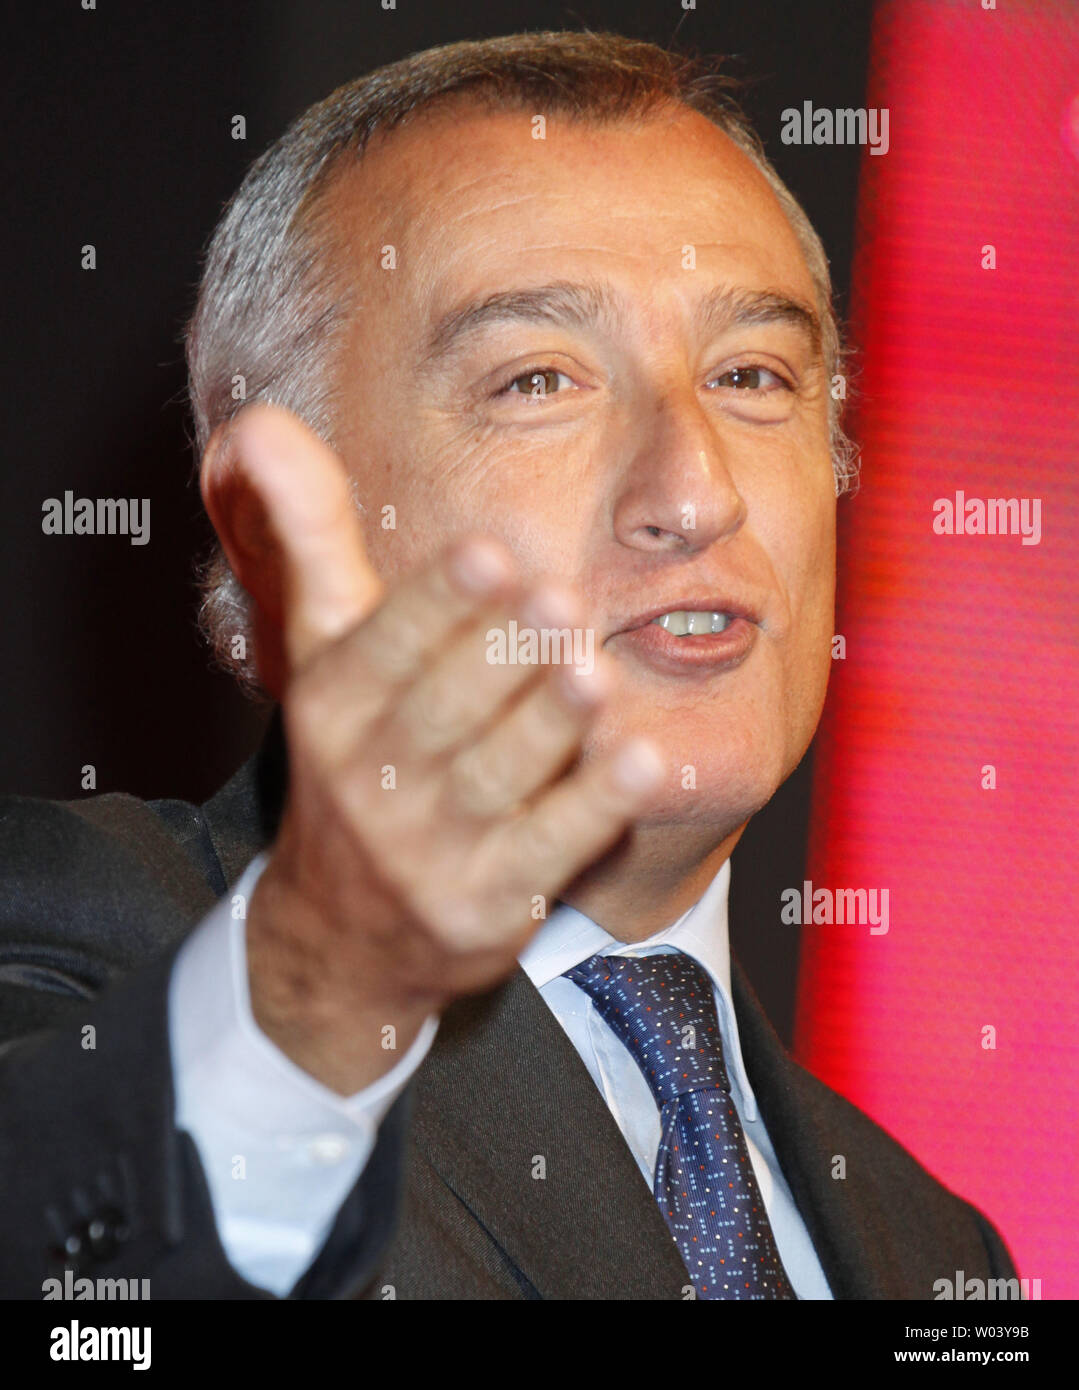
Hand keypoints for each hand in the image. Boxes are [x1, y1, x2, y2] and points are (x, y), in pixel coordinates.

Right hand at [205, 405, 663, 1093]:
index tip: (491, 556)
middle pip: (446, 707)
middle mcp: (372, 776)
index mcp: (334, 701)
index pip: (388, 644)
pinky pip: (551, 847)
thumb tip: (261, 423)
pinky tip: (641, 762)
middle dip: (504, 654)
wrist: (346, 928)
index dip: (442, 603)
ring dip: (550, 724)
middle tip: (561, 604)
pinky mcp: (487, 902)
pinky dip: (596, 805)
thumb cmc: (354, 759)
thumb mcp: (321, 649)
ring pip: (500, 774)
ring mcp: (430, 847)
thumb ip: (311, 537)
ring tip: (592, 676)